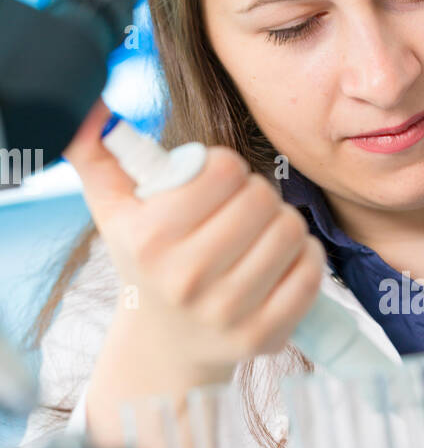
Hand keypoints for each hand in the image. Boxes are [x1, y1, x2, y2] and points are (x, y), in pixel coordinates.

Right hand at [64, 99, 326, 372]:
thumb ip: (92, 150)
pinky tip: (285, 259)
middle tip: (243, 209)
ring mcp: (227, 312)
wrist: (164, 344)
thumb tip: (89, 103)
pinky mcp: (264, 335)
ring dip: (284, 223)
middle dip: (257, 194)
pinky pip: (310, 272)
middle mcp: (186, 278)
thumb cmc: (145, 261)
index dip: (226, 168)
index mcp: (150, 238)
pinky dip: (306, 256)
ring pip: (291, 230)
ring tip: (261, 233)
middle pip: (262, 198)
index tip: (216, 184)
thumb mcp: (112, 207)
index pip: (225, 170)